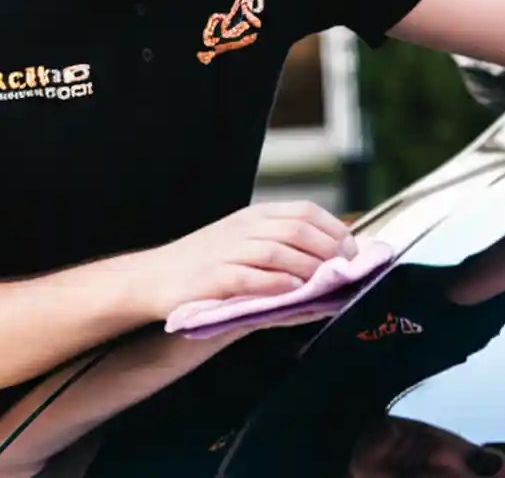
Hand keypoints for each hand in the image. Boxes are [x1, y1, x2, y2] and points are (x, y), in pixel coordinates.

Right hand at [141, 201, 355, 319]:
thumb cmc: (204, 264)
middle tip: (345, 271)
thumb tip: (329, 262)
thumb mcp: (244, 244)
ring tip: (325, 282)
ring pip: (279, 251)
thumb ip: (281, 247)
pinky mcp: (213, 277)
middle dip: (329, 250)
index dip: (335, 230)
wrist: (152, 278)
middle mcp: (244, 228)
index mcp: (255, 216)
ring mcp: (227, 251)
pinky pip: (252, 277)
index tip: (352, 251)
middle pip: (298, 229)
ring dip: (309, 268)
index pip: (306, 211)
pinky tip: (294, 292)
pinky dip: (278, 284)